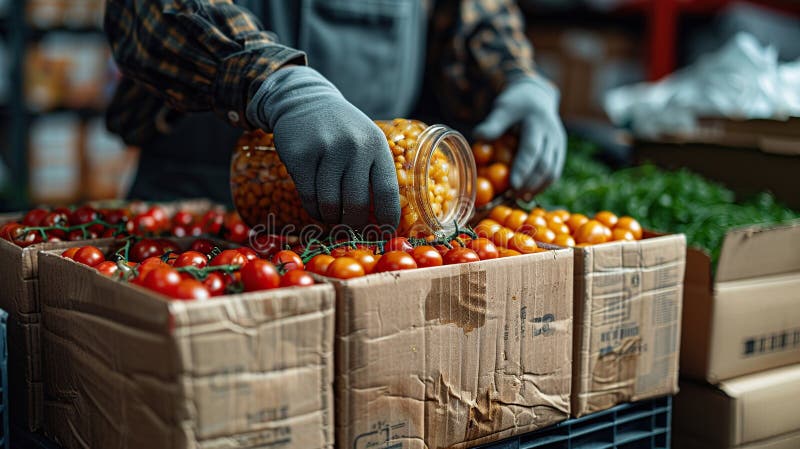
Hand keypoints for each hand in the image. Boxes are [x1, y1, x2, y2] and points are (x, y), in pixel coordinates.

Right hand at [247, 66, 399, 227]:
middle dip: (354, 225)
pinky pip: (309, 198)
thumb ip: (373, 172)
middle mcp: (354, 146)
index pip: (388, 192)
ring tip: (332, 217)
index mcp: (376, 145)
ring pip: (330, 204)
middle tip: (352, 231)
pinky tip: (317, 208)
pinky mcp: (301, 156)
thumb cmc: (341, 130)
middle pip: (356, 204)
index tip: (385, 235)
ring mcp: (326, 150)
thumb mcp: (366, 140)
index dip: (388, 219)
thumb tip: (381, 220)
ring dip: (331, 218)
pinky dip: (314, 210)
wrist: (304, 100)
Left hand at [474, 76, 566, 194]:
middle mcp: (552, 134)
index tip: (513, 185)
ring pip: (552, 171)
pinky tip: (530, 193)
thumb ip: (493, 124)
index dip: (523, 169)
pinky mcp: (560, 151)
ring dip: (538, 187)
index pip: (531, 149)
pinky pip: (554, 171)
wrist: (536, 97)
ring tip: (522, 198)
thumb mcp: (502, 109)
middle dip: (530, 183)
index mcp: (538, 122)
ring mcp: (559, 143)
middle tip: (514, 196)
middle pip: (544, 164)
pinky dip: (543, 185)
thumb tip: (478, 137)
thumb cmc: (514, 105)